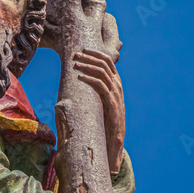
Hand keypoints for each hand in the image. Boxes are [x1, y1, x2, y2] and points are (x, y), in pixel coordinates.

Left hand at [73, 49, 124, 173]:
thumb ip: (94, 92)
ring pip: (103, 72)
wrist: (114, 141)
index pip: (108, 62)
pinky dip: (90, 79)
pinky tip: (79, 77)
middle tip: (75, 54)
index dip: (95, 54)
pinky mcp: (113, 104)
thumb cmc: (104, 123)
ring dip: (88, 65)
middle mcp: (118, 87)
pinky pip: (101, 86)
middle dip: (90, 57)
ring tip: (75, 63)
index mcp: (115, 84)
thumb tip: (79, 83)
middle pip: (105, 64)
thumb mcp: (100, 103)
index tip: (82, 51)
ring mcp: (116, 95)